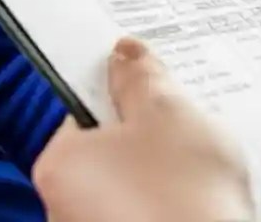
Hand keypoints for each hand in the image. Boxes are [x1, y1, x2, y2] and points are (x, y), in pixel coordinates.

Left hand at [33, 38, 252, 221]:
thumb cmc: (184, 194)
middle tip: (186, 129)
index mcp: (60, 164)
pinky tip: (200, 202)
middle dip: (147, 137)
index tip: (154, 89)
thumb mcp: (168, 113)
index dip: (124, 94)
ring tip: (201, 170)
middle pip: (107, 151)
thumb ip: (141, 79)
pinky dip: (169, 206)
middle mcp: (61, 207)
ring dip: (162, 174)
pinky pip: (147, 213)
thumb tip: (126, 54)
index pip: (84, 112)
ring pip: (130, 186)